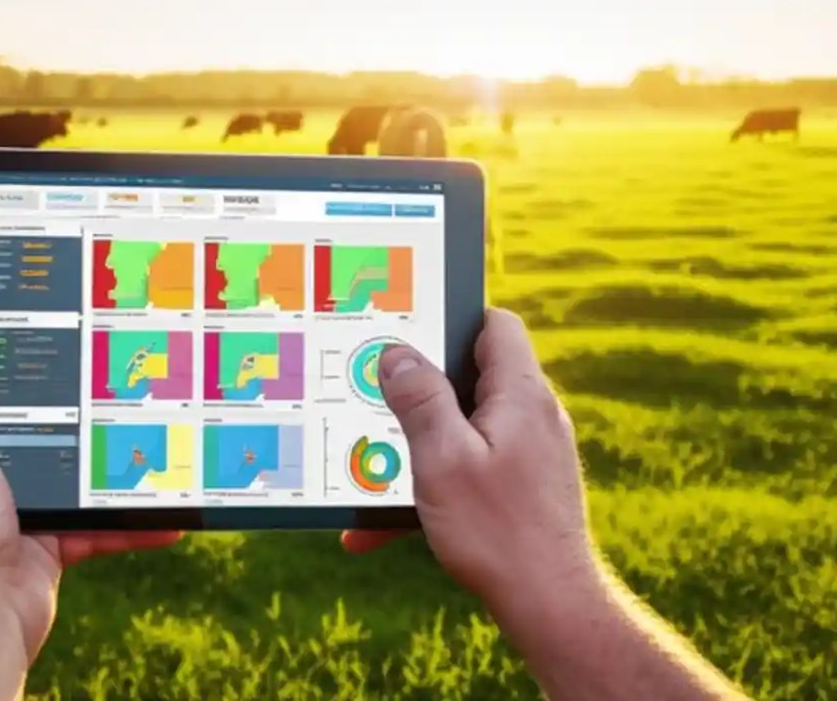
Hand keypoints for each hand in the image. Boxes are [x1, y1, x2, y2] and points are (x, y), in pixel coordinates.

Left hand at [0, 322, 181, 664]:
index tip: (27, 325)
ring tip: (143, 429)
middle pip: (15, 423)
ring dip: (99, 459)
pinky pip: (90, 522)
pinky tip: (164, 512)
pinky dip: (126, 518)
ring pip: (59, 470)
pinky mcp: (41, 544)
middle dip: (57, 402)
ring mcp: (2, 511)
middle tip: (102, 366)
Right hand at [342, 309, 598, 608]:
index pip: (495, 325)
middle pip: (472, 376)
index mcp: (520, 395)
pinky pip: (469, 469)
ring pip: (463, 430)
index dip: (451, 318)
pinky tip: (383, 527)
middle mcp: (533, 417)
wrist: (551, 604)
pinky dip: (431, 487)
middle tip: (373, 398)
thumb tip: (396, 353)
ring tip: (372, 470)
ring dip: (416, 449)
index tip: (408, 331)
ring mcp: (532, 453)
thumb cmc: (497, 531)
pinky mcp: (524, 487)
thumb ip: (419, 399)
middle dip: (418, 391)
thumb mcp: (442, 457)